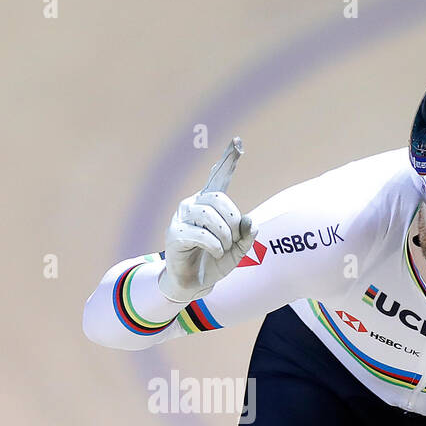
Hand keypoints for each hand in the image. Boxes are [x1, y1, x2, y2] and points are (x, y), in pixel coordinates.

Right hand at [159, 137, 258, 303]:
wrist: (193, 283)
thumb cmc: (214, 262)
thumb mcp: (237, 250)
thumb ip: (246, 236)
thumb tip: (250, 222)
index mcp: (210, 204)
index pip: (219, 178)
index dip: (229, 160)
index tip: (238, 142)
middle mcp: (194, 204)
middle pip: (219, 198)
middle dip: (232, 220)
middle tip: (233, 238)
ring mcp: (181, 217)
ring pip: (209, 215)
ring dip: (224, 236)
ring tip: (223, 249)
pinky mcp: (175, 233)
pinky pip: (200, 234)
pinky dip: (214, 246)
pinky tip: (215, 252)